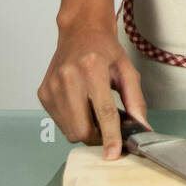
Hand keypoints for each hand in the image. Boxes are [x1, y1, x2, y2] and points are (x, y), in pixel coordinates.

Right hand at [37, 17, 149, 160]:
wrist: (80, 31)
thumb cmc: (104, 49)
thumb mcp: (127, 69)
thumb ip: (136, 99)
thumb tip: (142, 127)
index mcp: (92, 68)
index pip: (103, 112)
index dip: (110, 136)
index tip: (114, 154)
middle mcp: (68, 77)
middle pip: (81, 129)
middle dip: (96, 137)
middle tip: (107, 128)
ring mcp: (52, 86)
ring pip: (69, 131)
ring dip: (84, 129)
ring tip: (92, 110)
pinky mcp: (43, 93)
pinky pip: (59, 122)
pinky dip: (72, 121)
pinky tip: (79, 104)